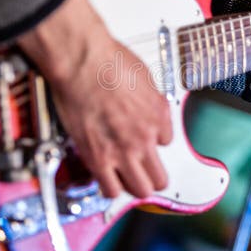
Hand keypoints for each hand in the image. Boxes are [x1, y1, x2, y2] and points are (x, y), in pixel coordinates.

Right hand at [17, 0, 170, 198]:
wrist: (84, 62)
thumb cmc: (108, 61)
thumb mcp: (144, 75)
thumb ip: (147, 97)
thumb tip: (143, 100)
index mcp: (159, 115)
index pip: (166, 142)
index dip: (154, 142)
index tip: (145, 140)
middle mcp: (145, 137)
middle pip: (160, 177)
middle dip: (153, 177)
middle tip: (145, 174)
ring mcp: (123, 151)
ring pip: (140, 189)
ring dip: (135, 187)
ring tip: (127, 182)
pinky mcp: (98, 158)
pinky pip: (111, 190)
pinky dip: (110, 189)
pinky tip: (107, 181)